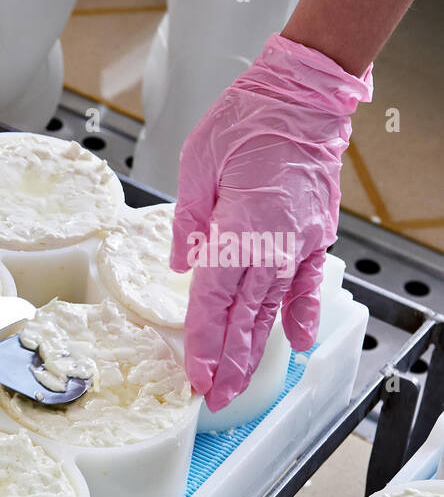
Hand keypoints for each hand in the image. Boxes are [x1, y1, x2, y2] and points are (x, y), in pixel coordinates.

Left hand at [171, 34, 371, 411]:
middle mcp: (271, 246)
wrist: (302, 96)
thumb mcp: (195, 168)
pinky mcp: (316, 234)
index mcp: (236, 232)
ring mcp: (298, 243)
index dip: (203, 345)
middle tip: (214, 399)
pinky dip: (302, 312)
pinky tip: (297, 341)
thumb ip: (187, 223)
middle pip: (243, 318)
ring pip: (271, 309)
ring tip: (241, 383)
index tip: (196, 377)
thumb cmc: (244, 123)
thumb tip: (180, 266)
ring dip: (256, 349)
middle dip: (227, 363)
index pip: (213, 303)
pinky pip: (308, 282)